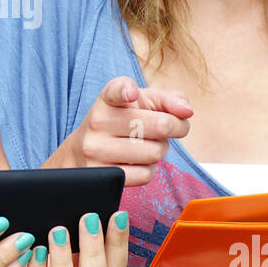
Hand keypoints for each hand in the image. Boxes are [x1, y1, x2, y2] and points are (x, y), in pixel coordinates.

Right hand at [63, 77, 192, 185]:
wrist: (81, 152)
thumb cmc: (120, 123)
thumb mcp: (140, 102)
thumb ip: (168, 99)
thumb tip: (187, 111)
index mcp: (108, 99)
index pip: (115, 91)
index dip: (126, 91)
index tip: (131, 93)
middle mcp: (98, 122)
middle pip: (159, 125)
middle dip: (174, 128)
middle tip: (168, 128)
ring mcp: (96, 150)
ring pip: (155, 153)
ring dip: (160, 150)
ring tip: (146, 145)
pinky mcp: (101, 176)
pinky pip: (144, 175)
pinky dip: (148, 169)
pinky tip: (137, 162)